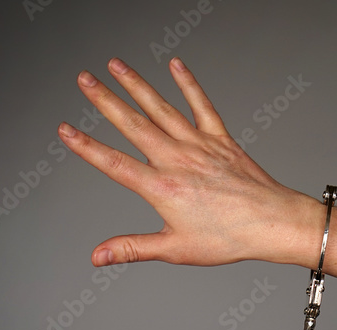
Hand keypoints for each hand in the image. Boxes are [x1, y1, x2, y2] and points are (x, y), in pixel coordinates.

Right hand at [58, 57, 319, 268]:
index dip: (86, 147)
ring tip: (116, 65)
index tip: (65, 129)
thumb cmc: (228, 239)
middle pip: (134, 125)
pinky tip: (175, 65)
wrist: (272, 223)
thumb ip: (132, 248)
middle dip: (105, 100)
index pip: (114, 163)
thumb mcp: (175, 249)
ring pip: (162, 109)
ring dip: (137, 85)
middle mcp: (177, 160)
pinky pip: (202, 106)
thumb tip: (97, 256)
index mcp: (162, 188)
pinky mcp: (221, 139)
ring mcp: (200, 146)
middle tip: (83, 79)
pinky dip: (188, 84)